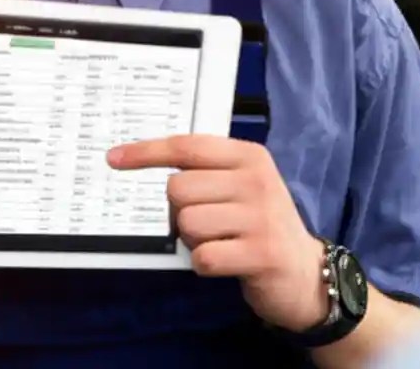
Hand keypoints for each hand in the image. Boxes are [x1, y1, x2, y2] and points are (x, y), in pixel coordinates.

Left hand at [108, 135, 329, 331]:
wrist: (305, 273)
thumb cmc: (261, 226)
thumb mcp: (243, 186)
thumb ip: (206, 171)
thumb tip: (144, 160)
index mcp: (250, 157)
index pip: (188, 147)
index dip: (147, 152)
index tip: (114, 158)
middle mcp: (256, 180)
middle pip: (178, 188)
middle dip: (181, 211)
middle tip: (211, 223)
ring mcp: (260, 216)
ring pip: (187, 223)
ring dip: (194, 240)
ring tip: (223, 242)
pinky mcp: (261, 253)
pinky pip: (202, 256)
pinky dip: (206, 264)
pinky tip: (228, 262)